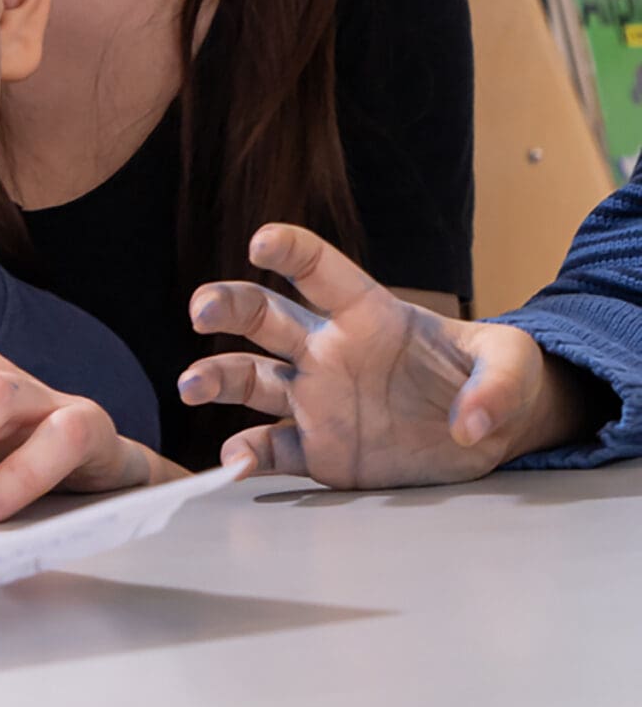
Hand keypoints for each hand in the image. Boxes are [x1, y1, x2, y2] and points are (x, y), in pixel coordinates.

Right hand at [179, 223, 595, 486]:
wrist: (487, 437)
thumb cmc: (494, 379)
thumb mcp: (515, 363)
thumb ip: (499, 382)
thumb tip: (468, 422)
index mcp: (367, 313)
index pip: (319, 269)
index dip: (289, 249)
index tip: (261, 243)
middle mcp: (327, 350)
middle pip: (261, 316)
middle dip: (225, 306)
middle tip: (201, 312)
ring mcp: (316, 400)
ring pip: (248, 378)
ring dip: (215, 377)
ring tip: (191, 387)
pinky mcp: (318, 450)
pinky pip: (272, 449)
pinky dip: (247, 455)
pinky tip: (233, 464)